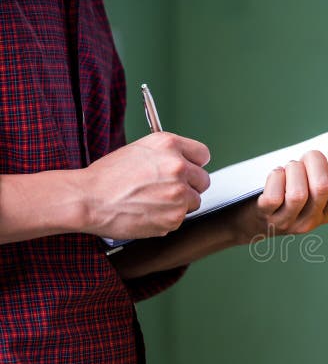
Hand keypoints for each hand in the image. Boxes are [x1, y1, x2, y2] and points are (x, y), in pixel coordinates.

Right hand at [79, 132, 210, 238]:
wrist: (88, 199)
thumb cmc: (107, 176)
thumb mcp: (139, 151)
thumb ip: (166, 156)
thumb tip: (185, 164)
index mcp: (169, 145)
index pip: (203, 154)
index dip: (194, 164)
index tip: (189, 170)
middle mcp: (178, 167)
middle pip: (203, 180)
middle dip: (189, 186)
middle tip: (168, 190)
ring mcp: (179, 193)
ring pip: (194, 201)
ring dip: (179, 204)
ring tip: (152, 201)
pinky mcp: (175, 216)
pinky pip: (180, 218)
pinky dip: (167, 218)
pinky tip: (147, 212)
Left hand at [228, 142, 327, 243]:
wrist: (251, 221)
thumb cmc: (284, 197)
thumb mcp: (310, 194)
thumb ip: (326, 178)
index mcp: (327, 213)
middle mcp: (310, 220)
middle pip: (322, 187)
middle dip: (315, 161)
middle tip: (306, 156)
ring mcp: (287, 221)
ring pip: (299, 193)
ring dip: (294, 170)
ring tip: (289, 167)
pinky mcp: (266, 216)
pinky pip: (274, 197)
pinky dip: (276, 177)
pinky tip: (276, 173)